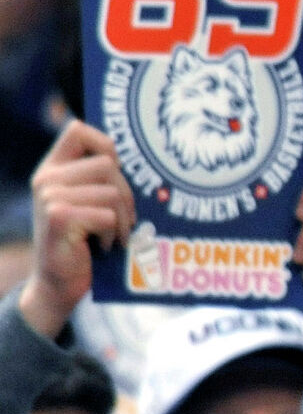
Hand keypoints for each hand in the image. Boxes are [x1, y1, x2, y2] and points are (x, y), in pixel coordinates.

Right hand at [19, 120, 133, 337]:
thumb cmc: (84, 242)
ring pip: (111, 191)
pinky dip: (114, 233)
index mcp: (53, 169)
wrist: (59, 283)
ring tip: (114, 235)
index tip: (118, 170)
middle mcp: (46, 178)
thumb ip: (100, 178)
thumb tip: (144, 157)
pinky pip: (106, 215)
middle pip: (108, 164)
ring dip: (122, 218)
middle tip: (124, 219)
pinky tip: (104, 246)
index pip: (78, 129)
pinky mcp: (59, 218)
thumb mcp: (88, 203)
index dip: (106, 143)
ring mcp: (50, 197)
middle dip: (126, 194)